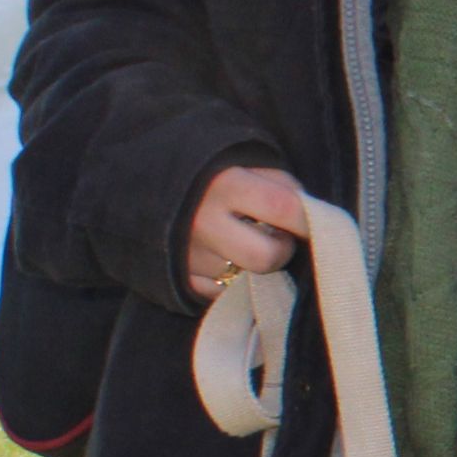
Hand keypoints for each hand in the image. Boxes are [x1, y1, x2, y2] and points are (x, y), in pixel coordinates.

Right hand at [187, 164, 309, 303]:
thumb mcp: (241, 162)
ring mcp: (189, 258)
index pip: (284, 207)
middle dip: (281, 250)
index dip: (308, 219)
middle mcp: (203, 224)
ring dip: (256, 266)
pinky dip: (234, 281)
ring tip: (247, 244)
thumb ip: (279, 184)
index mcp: (223, 185)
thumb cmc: (207, 173)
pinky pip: (225, 294)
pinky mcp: (181, 282)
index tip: (316, 222)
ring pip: (247, 280)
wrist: (140, 185)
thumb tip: (310, 214)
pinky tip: (226, 259)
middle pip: (266, 258)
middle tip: (277, 237)